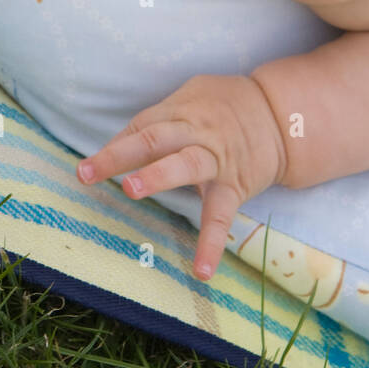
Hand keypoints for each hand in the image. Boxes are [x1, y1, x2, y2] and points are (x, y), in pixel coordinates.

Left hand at [76, 74, 287, 281]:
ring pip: (185, 164)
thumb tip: (122, 142)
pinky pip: (221, 215)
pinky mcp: (234, 185)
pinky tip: (202, 271)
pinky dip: (211, 243)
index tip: (87, 167)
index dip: (114, 147)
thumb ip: (160, 119)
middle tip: (90, 171)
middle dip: (121, 155)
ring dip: (157, 175)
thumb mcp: (192, 97)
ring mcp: (215, 159)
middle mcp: (195, 132)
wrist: (281, 115)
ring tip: (132, 189)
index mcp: (180, 112)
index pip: (141, 128)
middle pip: (154, 139)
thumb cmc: (226, 106)